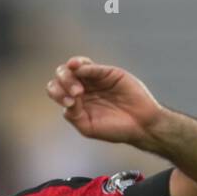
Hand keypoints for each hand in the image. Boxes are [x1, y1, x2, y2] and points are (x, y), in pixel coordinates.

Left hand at [44, 56, 164, 146]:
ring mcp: (95, 79)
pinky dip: (85, 67)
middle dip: (63, 83)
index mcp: (75, 101)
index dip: (57, 94)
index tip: (71, 105)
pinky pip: (91, 66)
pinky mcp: (108, 73)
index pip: (56, 90)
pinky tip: (82, 71)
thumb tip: (67, 99)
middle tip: (77, 95)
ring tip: (79, 89)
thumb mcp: (88, 127)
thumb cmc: (114, 129)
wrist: (140, 125)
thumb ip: (73, 115)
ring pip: (73, 67)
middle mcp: (82, 88)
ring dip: (70, 75)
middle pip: (61, 75)